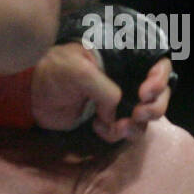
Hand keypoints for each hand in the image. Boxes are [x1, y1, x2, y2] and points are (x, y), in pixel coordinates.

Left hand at [32, 44, 171, 141]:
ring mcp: (119, 102)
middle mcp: (128, 80)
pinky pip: (122, 131)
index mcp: (126, 60)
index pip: (158, 67)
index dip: (160, 80)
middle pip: (158, 96)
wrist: (33, 92)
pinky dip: (114, 133)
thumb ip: (103, 89)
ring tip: (118, 127)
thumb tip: (116, 111)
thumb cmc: (55, 71)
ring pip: (143, 118)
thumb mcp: (79, 72)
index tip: (145, 92)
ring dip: (135, 126)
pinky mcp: (107, 119)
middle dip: (154, 108)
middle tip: (139, 114)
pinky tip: (98, 127)